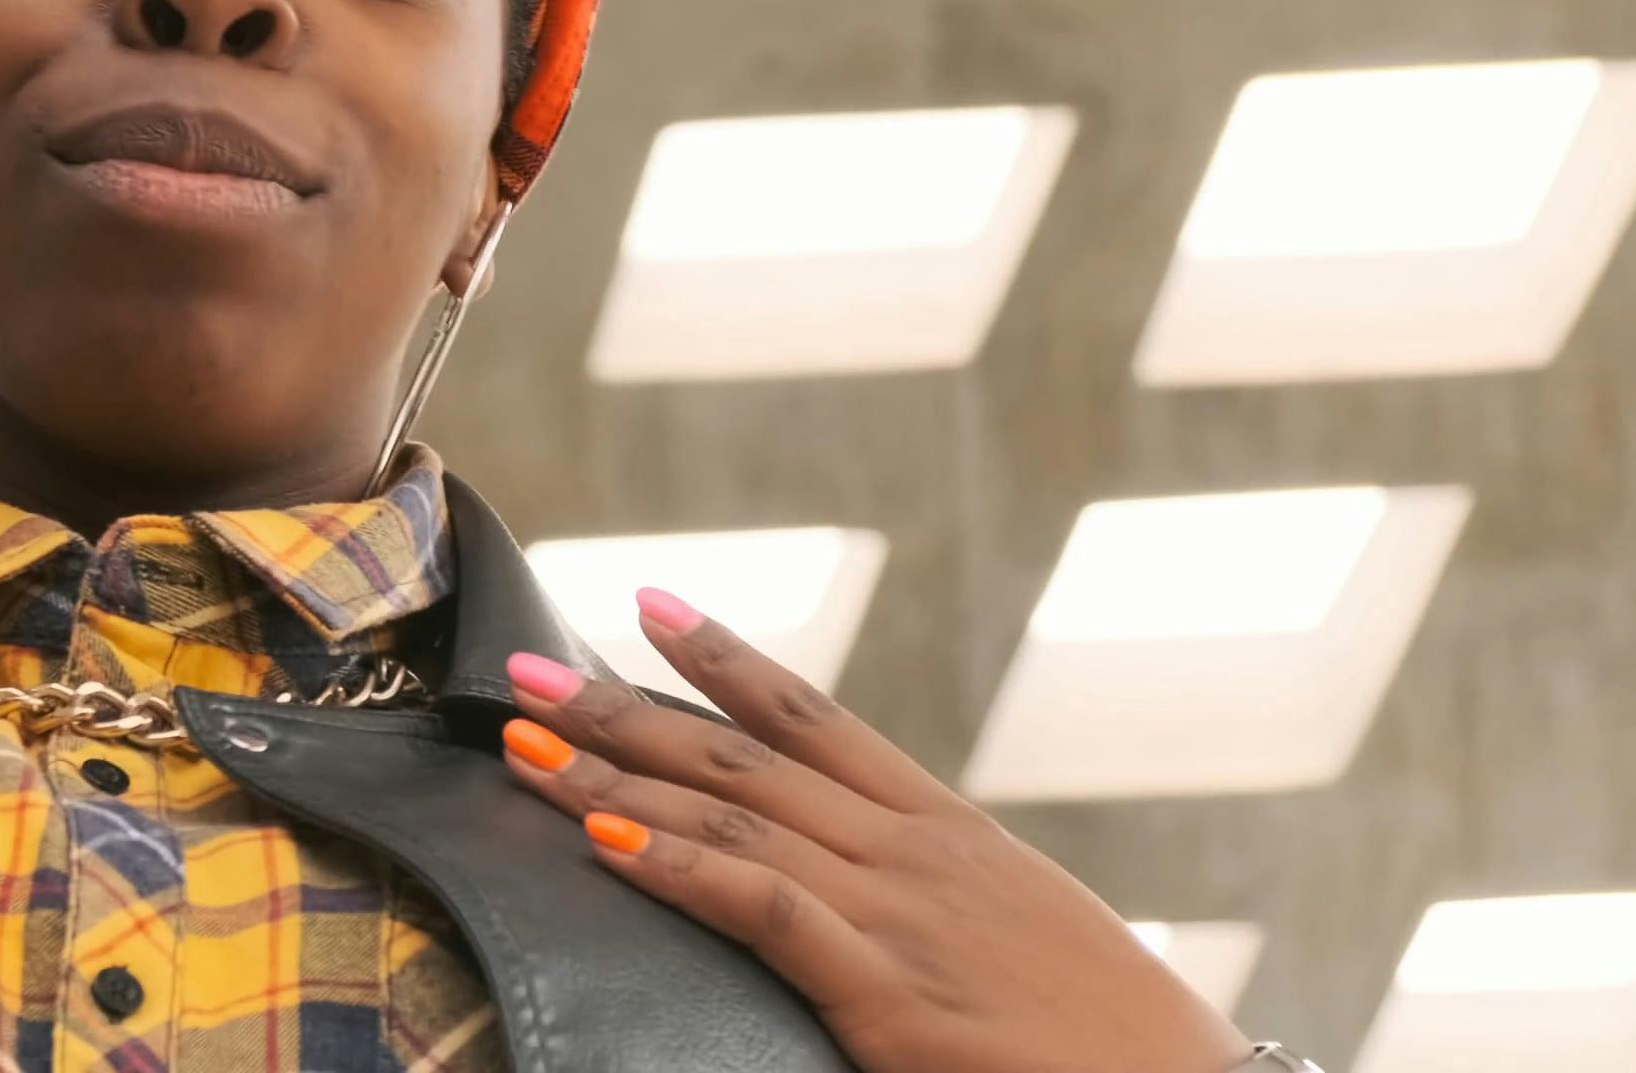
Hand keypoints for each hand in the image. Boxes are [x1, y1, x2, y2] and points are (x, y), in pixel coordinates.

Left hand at [498, 593, 1252, 1072]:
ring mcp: (901, 916)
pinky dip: (678, 867)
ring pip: (730, 815)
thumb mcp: (1018, 943)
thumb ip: (934, 904)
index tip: (648, 606)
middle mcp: (916, 853)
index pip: (816, 719)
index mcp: (949, 833)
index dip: (725, 660)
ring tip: (523, 745)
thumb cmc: (1112, 1043)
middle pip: (744, 754)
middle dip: (623, 709)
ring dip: (611, 776)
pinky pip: (763, 909)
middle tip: (525, 673)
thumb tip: (864, 888)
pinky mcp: (889, 993)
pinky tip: (607, 842)